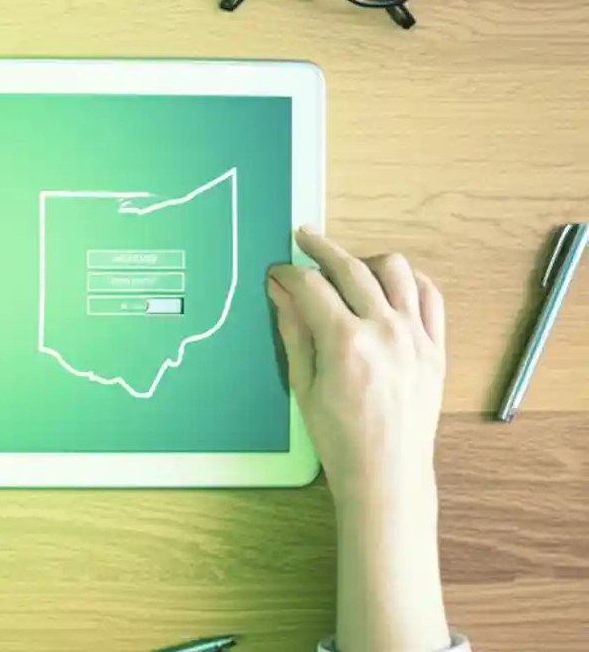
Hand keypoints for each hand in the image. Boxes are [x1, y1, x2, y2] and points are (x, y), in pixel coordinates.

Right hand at [267, 227, 451, 651]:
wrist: (386, 472)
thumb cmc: (338, 438)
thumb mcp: (303, 385)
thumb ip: (294, 331)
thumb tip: (280, 291)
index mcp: (346, 343)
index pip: (312, 286)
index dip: (289, 272)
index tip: (276, 271)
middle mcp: (385, 330)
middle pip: (352, 268)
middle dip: (322, 249)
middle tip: (304, 239)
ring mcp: (416, 337)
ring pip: (396, 270)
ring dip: (367, 260)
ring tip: (349, 267)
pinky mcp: (436, 347)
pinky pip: (429, 295)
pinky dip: (409, 282)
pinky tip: (390, 286)